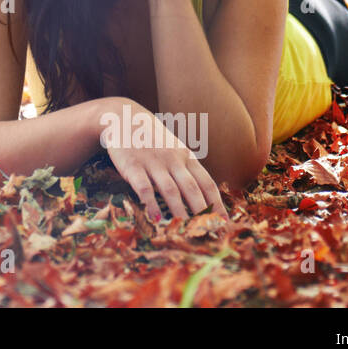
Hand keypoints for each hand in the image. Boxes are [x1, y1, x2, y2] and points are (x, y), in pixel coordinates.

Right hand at [99, 98, 228, 220]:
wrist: (123, 117)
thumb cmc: (152, 138)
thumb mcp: (174, 148)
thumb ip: (186, 167)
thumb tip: (203, 195)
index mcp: (186, 156)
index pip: (206, 182)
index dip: (216, 203)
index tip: (223, 221)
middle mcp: (172, 160)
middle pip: (191, 188)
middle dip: (202, 211)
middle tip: (209, 231)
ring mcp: (153, 162)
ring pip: (170, 190)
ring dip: (179, 211)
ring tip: (185, 230)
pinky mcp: (133, 166)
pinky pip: (145, 188)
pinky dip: (152, 204)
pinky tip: (156, 218)